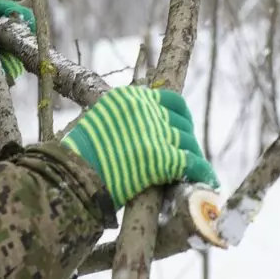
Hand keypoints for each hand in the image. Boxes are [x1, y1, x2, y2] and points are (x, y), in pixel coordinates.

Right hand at [62, 85, 219, 209]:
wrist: (71, 176)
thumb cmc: (78, 156)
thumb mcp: (98, 122)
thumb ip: (122, 119)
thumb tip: (139, 131)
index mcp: (130, 97)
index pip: (169, 100)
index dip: (179, 117)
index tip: (180, 129)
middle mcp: (145, 109)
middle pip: (181, 123)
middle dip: (186, 139)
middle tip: (187, 153)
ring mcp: (155, 132)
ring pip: (188, 142)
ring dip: (194, 157)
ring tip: (198, 170)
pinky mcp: (162, 157)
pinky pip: (192, 163)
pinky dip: (203, 172)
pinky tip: (208, 180)